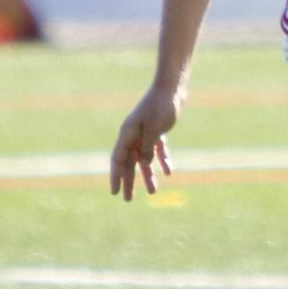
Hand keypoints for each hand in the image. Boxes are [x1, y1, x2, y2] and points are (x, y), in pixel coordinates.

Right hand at [111, 85, 178, 201]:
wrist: (172, 89)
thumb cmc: (161, 106)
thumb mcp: (154, 130)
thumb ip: (147, 148)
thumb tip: (144, 165)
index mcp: (127, 133)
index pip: (118, 159)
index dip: (116, 177)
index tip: (115, 192)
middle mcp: (133, 134)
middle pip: (129, 163)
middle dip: (129, 181)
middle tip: (128, 199)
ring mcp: (144, 132)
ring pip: (144, 158)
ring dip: (147, 174)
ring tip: (153, 191)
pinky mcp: (157, 129)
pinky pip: (157, 149)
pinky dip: (161, 159)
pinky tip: (169, 171)